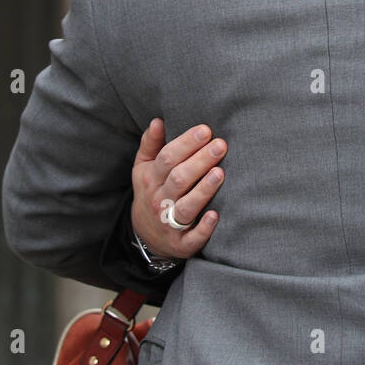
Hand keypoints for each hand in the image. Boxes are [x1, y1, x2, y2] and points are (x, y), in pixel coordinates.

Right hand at [130, 119, 223, 260]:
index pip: (167, 158)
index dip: (186, 144)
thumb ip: (150, 144)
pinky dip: (204, 228)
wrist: (146, 235)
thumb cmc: (152, 192)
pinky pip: (192, 237)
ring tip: (220, 173)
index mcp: (151, 179)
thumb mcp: (143, 168)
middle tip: (220, 145)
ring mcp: (169, 223)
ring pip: (186, 206)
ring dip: (203, 190)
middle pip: (179, 179)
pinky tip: (216, 215)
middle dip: (200, 161)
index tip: (206, 130)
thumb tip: (158, 121)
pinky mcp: (181, 244)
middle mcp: (159, 200)